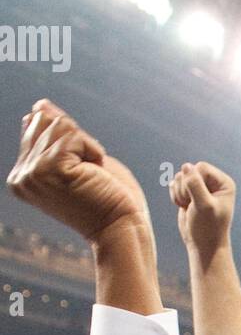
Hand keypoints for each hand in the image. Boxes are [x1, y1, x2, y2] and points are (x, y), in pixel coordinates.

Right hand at [7, 99, 149, 244]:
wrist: (123, 229)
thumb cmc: (110, 199)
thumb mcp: (80, 159)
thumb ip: (56, 134)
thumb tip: (39, 105)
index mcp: (23, 174)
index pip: (38, 125)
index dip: (71, 142)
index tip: (83, 174)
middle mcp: (22, 176)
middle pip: (46, 121)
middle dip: (78, 142)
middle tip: (90, 176)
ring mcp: (32, 173)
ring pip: (59, 125)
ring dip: (87, 147)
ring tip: (93, 177)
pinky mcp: (49, 169)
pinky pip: (73, 135)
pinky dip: (93, 150)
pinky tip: (96, 174)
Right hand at [170, 161, 234, 264]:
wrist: (203, 245)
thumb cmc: (208, 228)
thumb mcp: (204, 206)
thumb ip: (196, 185)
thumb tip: (186, 166)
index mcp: (224, 183)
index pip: (201, 167)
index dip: (193, 180)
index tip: (196, 198)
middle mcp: (213, 182)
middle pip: (189, 170)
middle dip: (185, 187)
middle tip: (191, 204)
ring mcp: (200, 187)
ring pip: (180, 176)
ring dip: (179, 192)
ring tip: (188, 206)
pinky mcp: (189, 193)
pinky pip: (174, 184)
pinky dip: (175, 195)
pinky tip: (183, 206)